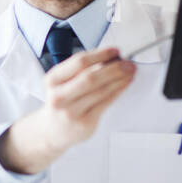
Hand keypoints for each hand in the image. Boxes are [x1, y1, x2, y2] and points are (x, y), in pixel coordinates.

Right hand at [0, 47, 135, 173]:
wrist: (52, 131)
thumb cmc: (61, 102)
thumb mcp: (62, 83)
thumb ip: (81, 70)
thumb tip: (111, 58)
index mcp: (52, 80)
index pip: (79, 62)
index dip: (100, 55)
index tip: (115, 51)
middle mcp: (59, 96)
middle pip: (91, 77)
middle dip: (113, 68)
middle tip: (128, 63)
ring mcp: (71, 111)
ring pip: (101, 90)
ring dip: (119, 79)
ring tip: (130, 72)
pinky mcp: (84, 123)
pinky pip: (105, 103)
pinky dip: (118, 91)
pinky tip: (124, 84)